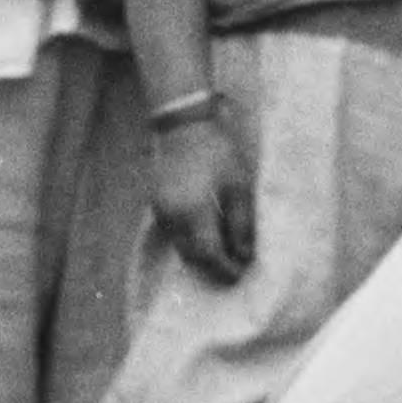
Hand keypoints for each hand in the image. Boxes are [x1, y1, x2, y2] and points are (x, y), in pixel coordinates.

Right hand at [146, 103, 254, 279]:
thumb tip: (245, 255)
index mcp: (193, 213)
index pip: (209, 254)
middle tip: (234, 270)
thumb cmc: (217, 153)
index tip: (240, 275)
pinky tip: (206, 236)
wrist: (184, 127)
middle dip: (212, 267)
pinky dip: (189, 241)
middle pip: (191, 255)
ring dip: (200, 256)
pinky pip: (173, 234)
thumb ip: (241, 223)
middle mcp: (172, 218)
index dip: (224, 268)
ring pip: (180, 246)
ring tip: (223, 256)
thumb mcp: (238, 186)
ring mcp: (161, 212)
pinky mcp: (156, 205)